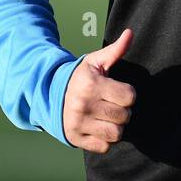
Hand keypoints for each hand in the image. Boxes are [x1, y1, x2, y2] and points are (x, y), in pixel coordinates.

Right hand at [63, 28, 136, 153]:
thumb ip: (115, 50)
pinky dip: (105, 140)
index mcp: (91, 84)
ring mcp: (78, 123)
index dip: (127, 94)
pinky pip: (104, 146)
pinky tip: (98, 127)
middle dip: (122, 111)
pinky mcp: (75, 138)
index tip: (118, 91)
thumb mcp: (95, 62)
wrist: (50, 94)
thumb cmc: (80, 77)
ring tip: (107, 117)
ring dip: (115, 127)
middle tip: (111, 105)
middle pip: (124, 116)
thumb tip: (130, 33)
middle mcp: (84, 104)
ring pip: (116, 134)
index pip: (129, 97)